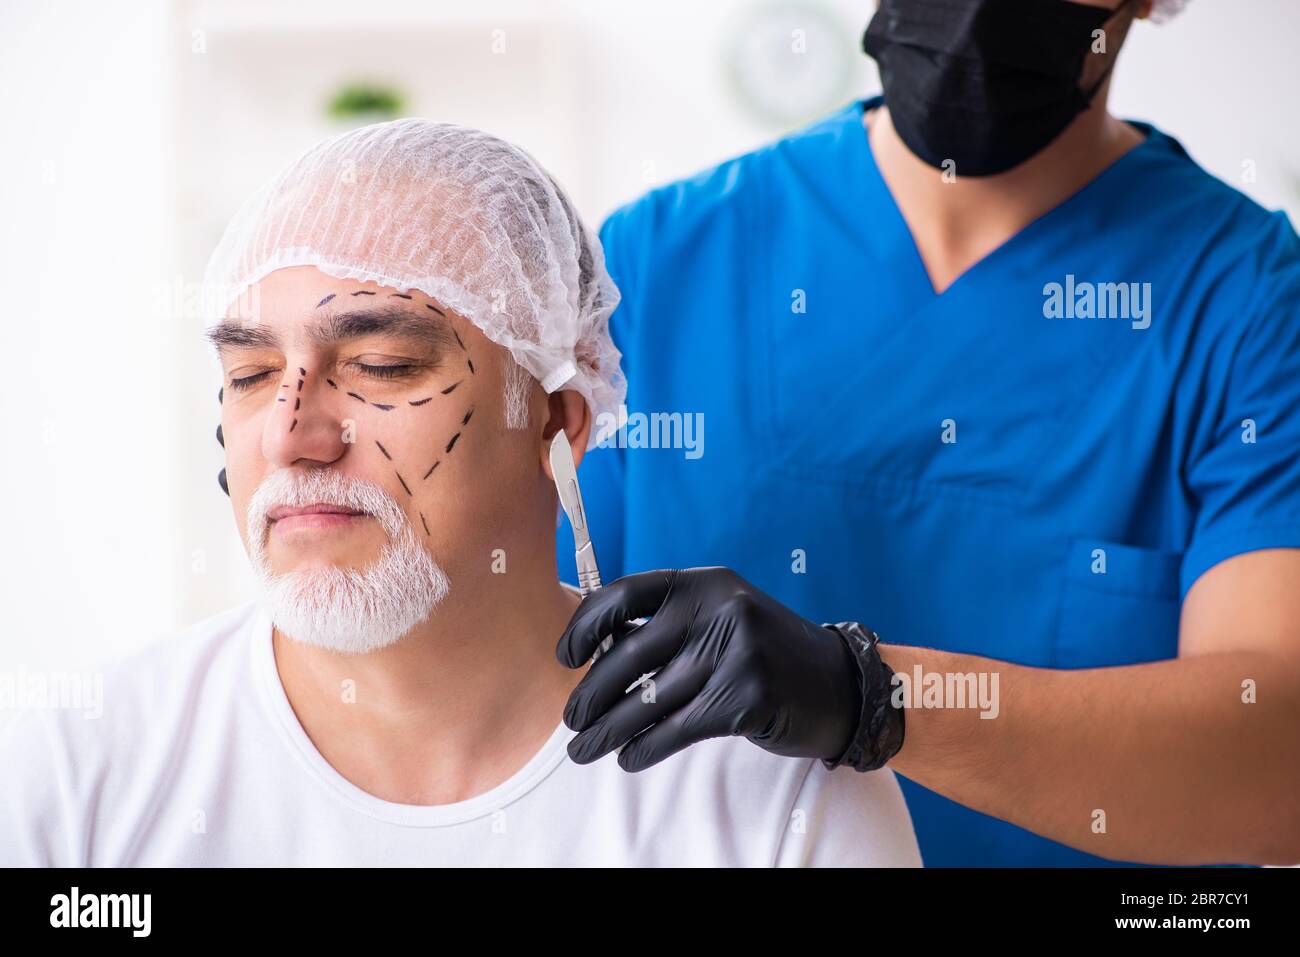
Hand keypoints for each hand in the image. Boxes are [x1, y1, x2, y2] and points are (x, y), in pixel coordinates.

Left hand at [556, 567, 863, 770]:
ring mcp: (738, 652)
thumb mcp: (720, 618)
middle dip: (592, 694)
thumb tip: (592, 654)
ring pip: (649, 699)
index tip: (566, 657)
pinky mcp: (748, 696)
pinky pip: (678, 728)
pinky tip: (629, 757)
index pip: (625, 594)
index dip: (586, 625)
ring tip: (584, 749)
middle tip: (572, 719)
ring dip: (609, 730)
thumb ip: (667, 626)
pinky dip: (646, 747)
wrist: (839, 684)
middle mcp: (720, 609)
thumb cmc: (763, 652)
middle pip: (630, 654)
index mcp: (704, 583)